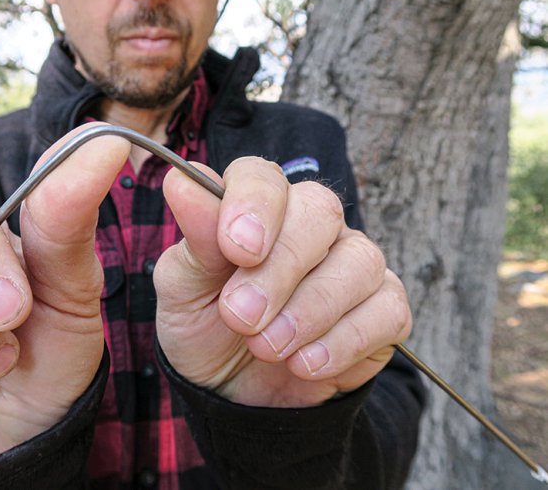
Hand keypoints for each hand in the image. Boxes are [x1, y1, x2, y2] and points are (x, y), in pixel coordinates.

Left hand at [155, 157, 411, 407]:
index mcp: (257, 207)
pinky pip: (385, 311)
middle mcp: (312, 224)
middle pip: (320, 212)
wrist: (232, 388)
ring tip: (266, 348)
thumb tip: (181, 181)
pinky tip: (304, 365)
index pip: (265, 177)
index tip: (237, 250)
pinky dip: (343, 342)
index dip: (255, 205)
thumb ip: (193, 238)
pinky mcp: (383, 309)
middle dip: (279, 269)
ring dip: (309, 311)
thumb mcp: (183, 287)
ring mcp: (352, 263)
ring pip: (358, 262)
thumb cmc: (204, 324)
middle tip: (240, 317)